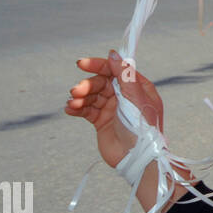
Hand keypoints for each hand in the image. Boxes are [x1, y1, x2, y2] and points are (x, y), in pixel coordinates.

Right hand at [65, 51, 164, 169]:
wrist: (137, 158)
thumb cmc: (142, 127)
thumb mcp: (135, 97)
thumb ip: (124, 75)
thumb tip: (114, 54)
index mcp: (137, 87)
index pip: (115, 70)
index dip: (98, 65)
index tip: (81, 64)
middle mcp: (124, 96)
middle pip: (100, 83)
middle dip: (87, 85)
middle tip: (76, 91)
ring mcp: (112, 109)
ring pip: (91, 96)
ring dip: (80, 97)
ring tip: (73, 103)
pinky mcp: (101, 122)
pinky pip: (86, 110)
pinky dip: (77, 108)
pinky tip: (70, 109)